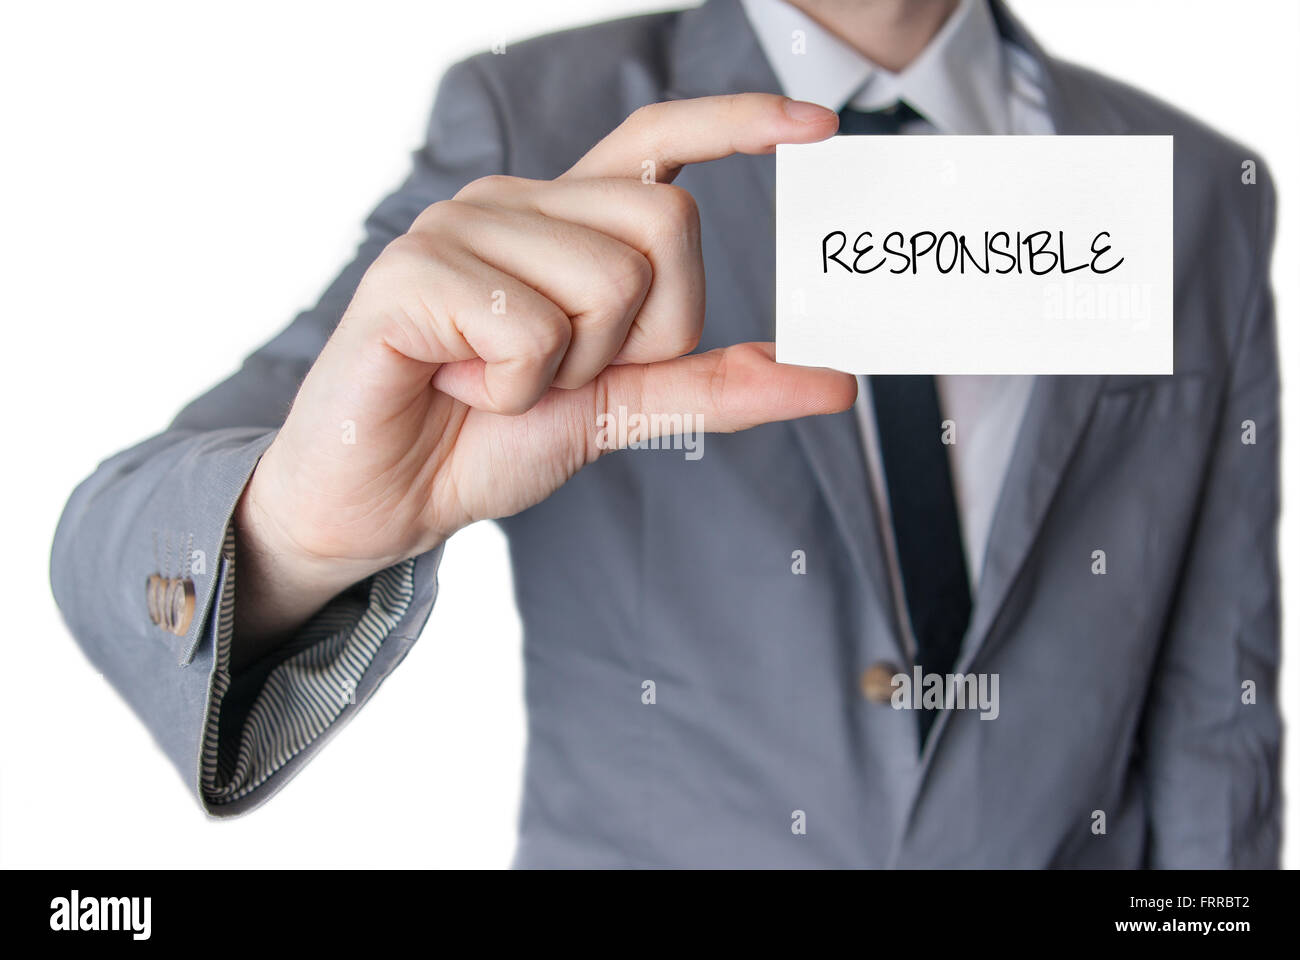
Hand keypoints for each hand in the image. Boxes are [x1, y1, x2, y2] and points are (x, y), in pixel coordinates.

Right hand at [233, 93, 854, 658]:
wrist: (383, 503)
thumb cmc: (486, 442)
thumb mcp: (620, 409)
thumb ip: (715, 384)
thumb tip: (833, 380)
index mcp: (562, 223)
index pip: (656, 140)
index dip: (735, 123)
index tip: (817, 126)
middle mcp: (515, 202)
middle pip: (668, 224)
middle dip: (644, 334)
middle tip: (561, 375)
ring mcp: (460, 226)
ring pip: (608, 281)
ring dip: (569, 371)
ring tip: (495, 385)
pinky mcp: (412, 271)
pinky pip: (531, 327)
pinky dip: (514, 390)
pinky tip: (458, 386)